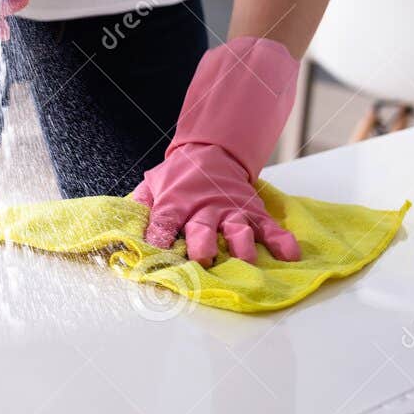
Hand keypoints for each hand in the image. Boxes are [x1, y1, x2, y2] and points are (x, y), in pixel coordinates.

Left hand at [131, 37, 301, 265]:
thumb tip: (123, 226)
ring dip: (241, 248)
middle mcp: (204, 208)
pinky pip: (270, 228)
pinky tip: (290, 256)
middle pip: (203, 230)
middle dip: (202, 247)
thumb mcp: (153, 183)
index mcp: (176, 202)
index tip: (158, 255)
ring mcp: (231, 210)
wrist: (213, 149)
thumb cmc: (179, 174)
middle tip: (204, 260)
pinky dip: (282, 242)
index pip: (164, 222)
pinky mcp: (252, 211)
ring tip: (246, 264)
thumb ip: (139, 203)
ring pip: (237, 231)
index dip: (160, 239)